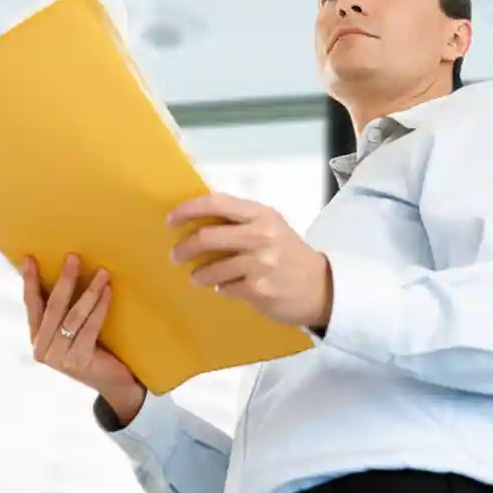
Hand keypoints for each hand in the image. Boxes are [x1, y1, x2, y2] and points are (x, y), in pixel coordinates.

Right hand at [22, 253, 145, 424]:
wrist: (113, 382)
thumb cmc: (93, 349)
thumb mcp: (72, 331)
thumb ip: (62, 311)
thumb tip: (64, 271)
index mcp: (36, 339)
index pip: (31, 304)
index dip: (29, 281)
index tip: (29, 258)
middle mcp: (42, 349)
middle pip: (53, 307)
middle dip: (64, 280)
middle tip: (73, 257)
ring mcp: (59, 358)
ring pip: (74, 316)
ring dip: (89, 291)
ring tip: (102, 272)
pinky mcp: (78, 361)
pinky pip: (90, 327)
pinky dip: (100, 307)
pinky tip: (108, 291)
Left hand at [168, 193, 332, 327]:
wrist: (321, 287)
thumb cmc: (290, 255)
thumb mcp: (270, 227)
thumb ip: (240, 221)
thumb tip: (196, 221)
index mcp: (261, 214)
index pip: (216, 203)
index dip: (188, 210)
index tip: (171, 220)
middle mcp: (261, 235)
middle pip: (207, 237)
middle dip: (184, 247)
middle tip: (176, 255)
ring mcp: (260, 263)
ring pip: (212, 268)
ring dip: (200, 274)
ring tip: (199, 276)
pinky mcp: (259, 289)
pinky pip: (225, 288)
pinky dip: (220, 288)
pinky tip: (225, 287)